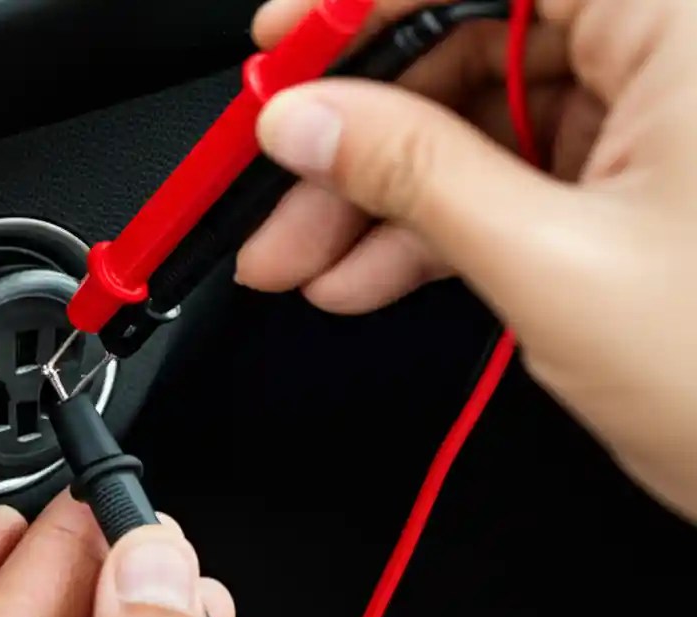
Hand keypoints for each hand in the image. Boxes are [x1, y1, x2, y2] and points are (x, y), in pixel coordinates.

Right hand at [237, 0, 696, 520]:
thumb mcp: (552, 266)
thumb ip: (414, 175)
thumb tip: (306, 120)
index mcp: (684, 27)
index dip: (366, 4)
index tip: (279, 47)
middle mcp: (676, 54)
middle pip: (470, 47)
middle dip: (355, 132)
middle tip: (273, 183)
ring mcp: (658, 123)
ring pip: (479, 124)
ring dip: (377, 197)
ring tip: (298, 260)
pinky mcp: (641, 184)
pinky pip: (510, 180)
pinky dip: (432, 230)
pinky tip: (363, 276)